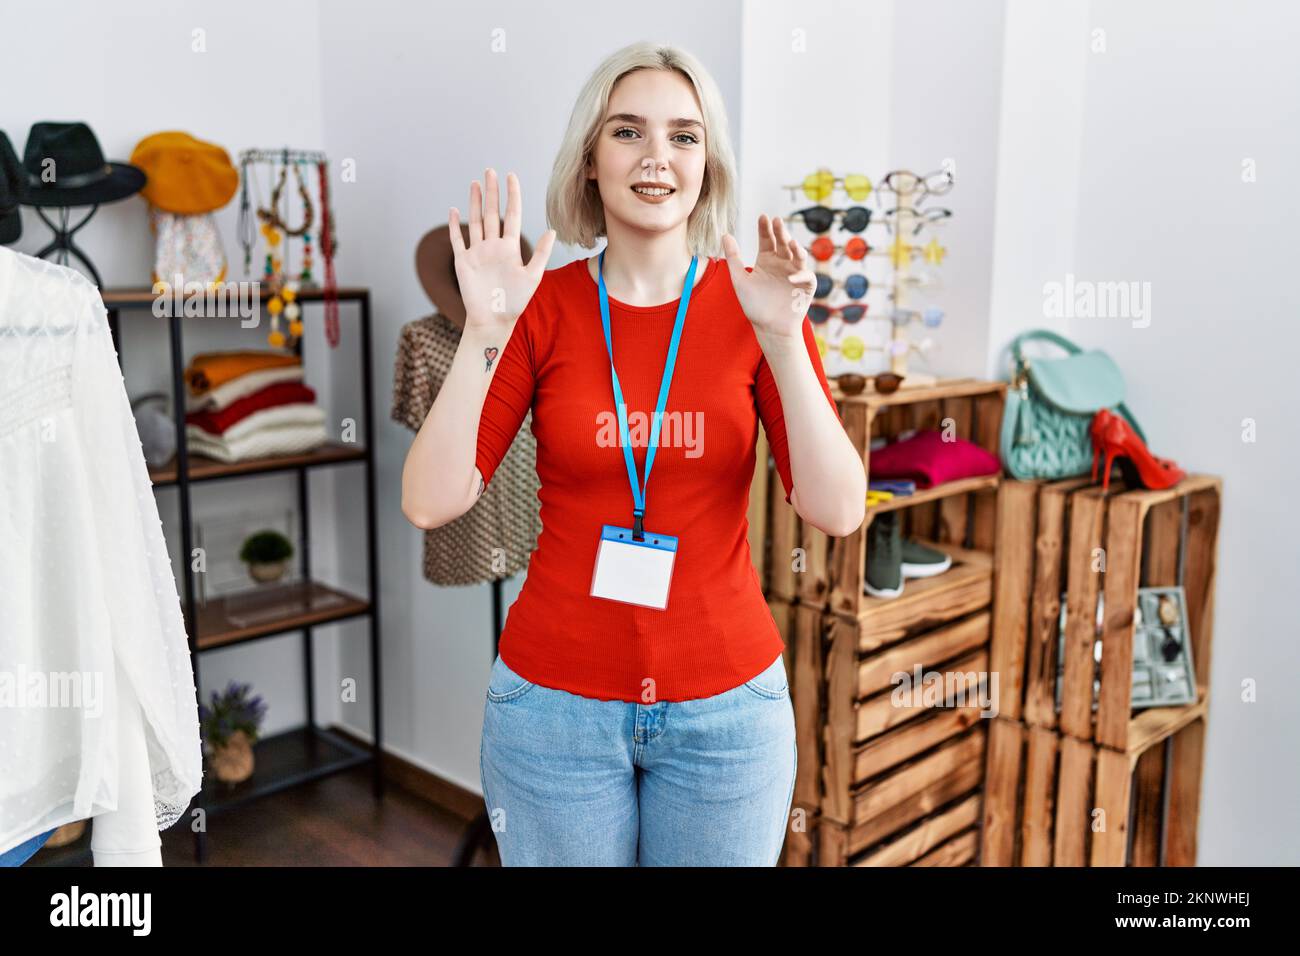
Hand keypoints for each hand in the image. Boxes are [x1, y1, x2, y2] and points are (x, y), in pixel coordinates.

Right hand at [449, 168, 555, 329]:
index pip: (511, 215)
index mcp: (510, 248)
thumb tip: (551, 231)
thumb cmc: (514, 302)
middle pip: (492, 213)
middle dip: (492, 192)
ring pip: (476, 221)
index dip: (512, 196)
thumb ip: (540, 254)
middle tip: (490, 171)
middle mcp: (493, 246)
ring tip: (475, 184)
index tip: (511, 177)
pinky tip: (453, 210)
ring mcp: (477, 253)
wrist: (493, 320)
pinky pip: (457, 240)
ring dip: (475, 203)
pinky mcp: (463, 262)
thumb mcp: (532, 277)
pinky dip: (454, 226)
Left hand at [720, 214, 815, 337]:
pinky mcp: (805, 286)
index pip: (766, 239)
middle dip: (781, 232)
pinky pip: (806, 276)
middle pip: (783, 243)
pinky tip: (791, 276)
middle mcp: (782, 263)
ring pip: (798, 256)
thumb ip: (734, 258)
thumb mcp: (740, 280)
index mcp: (767, 260)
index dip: (765, 228)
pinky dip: (800, 275)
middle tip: (777, 222)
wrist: (768, 328)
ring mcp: (795, 273)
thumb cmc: (754, 305)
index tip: (763, 217)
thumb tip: (725, 234)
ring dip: (796, 248)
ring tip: (791, 243)